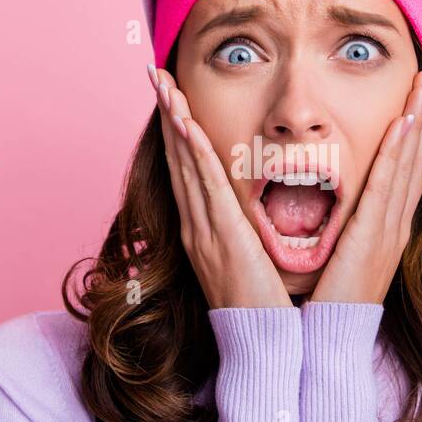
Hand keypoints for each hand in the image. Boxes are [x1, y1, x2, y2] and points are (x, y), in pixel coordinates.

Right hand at [149, 63, 291, 309]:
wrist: (262, 348)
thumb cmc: (264, 309)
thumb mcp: (252, 260)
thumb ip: (247, 233)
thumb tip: (255, 211)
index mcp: (207, 230)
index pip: (189, 169)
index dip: (179, 130)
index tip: (173, 95)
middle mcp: (197, 226)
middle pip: (178, 159)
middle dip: (168, 114)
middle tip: (157, 73)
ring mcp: (203, 232)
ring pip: (185, 165)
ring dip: (175, 122)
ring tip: (164, 85)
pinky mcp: (220, 239)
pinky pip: (203, 187)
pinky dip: (193, 154)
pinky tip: (187, 126)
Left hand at [310, 64, 421, 304]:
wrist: (326, 345)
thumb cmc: (324, 305)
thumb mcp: (339, 257)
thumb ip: (343, 228)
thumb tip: (335, 205)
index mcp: (386, 228)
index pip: (406, 167)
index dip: (415, 129)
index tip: (417, 94)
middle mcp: (395, 225)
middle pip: (415, 157)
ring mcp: (389, 231)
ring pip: (408, 163)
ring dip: (417, 119)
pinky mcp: (373, 239)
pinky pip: (387, 185)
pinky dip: (398, 152)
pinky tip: (404, 122)